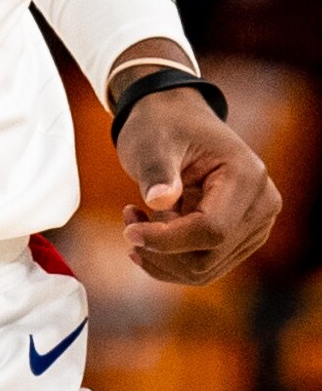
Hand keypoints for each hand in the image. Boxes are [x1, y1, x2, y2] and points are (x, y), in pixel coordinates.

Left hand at [116, 89, 279, 283]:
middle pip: (207, 258)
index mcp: (247, 177)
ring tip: (135, 219)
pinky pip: (203, 267)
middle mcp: (262, 206)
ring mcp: (254, 226)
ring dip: (161, 256)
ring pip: (204, 270)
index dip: (166, 240)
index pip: (211, 230)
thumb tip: (160, 201)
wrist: (176, 121)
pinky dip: (168, 258)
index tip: (128, 231)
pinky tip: (146, 231)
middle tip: (129, 218)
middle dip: (160, 249)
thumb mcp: (152, 143)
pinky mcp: (239, 239)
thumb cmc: (163, 127)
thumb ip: (157, 171)